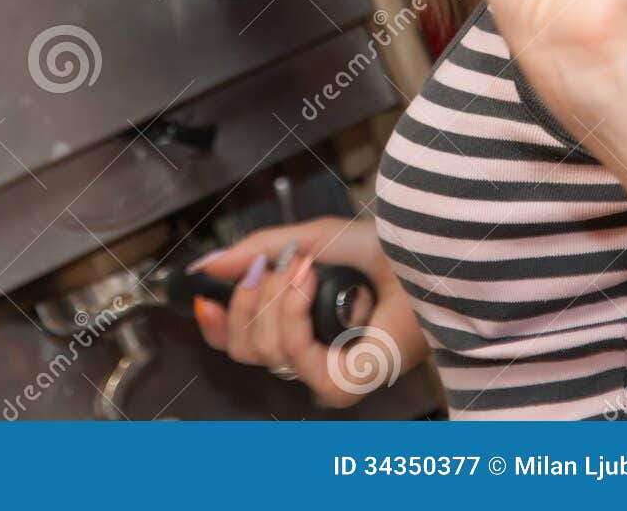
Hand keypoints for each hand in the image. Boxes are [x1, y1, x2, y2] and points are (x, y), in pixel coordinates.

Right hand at [187, 216, 427, 407]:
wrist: (422, 256)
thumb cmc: (381, 253)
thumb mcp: (307, 240)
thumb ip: (255, 253)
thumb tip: (204, 267)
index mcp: (299, 326)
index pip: (240, 343)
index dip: (217, 325)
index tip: (204, 299)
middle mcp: (310, 354)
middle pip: (243, 348)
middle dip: (249, 298)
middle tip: (277, 265)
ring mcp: (326, 373)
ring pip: (262, 350)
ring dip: (277, 298)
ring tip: (308, 267)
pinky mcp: (343, 385)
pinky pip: (292, 356)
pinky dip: (294, 314)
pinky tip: (312, 284)